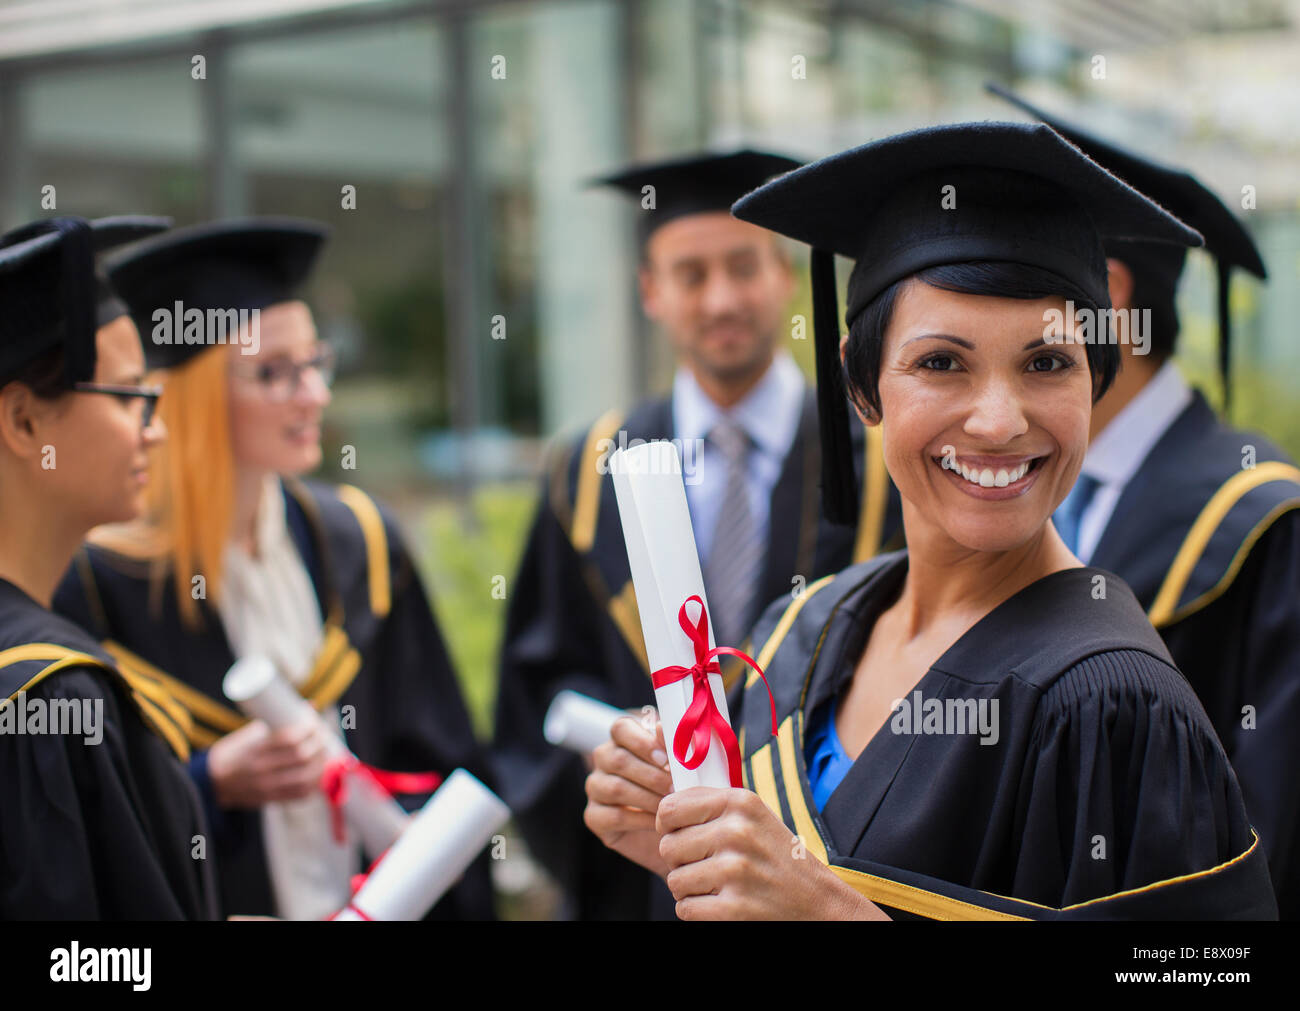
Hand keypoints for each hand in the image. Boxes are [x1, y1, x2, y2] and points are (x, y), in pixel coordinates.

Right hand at [207, 719, 332, 808]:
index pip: (289, 739)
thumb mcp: (252, 732)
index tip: (315, 723)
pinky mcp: (271, 798)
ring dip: (320, 764)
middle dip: (318, 745)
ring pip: (304, 777)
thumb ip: (279, 721)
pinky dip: (314, 784)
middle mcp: (261, 769)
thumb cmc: (237, 750)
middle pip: (300, 757)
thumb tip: (311, 704)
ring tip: (325, 753)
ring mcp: (267, 786)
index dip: (308, 730)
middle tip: (323, 736)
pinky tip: (319, 774)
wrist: (214, 780)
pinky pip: (299, 794)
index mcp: (255, 749)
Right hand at [583, 712, 672, 877]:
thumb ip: (670, 746)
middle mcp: (604, 759)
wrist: (677, 831)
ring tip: (670, 806)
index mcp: (623, 739)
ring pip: (615, 788)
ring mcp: (596, 787)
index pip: (620, 728)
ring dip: (648, 798)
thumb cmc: (677, 789)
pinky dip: (640, 821)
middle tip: (674, 787)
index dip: (642, 742)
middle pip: (617, 759)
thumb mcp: (678, 766)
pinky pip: (614, 816)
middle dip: (650, 775)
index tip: (665, 759)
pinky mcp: (595, 816)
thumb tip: (660, 727)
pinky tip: (659, 823)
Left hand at [657, 787, 886, 919]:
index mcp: (739, 802)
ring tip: (716, 884)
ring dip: (689, 888)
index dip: (666, 826)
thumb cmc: (778, 857)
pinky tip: (720, 902)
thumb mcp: (752, 815)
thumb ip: (711, 804)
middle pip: (667, 847)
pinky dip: (697, 910)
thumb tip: (664, 807)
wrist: (818, 901)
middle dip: (679, 861)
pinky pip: (685, 908)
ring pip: (674, 880)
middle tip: (704, 864)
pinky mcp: (734, 907)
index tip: (677, 834)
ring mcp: (735, 870)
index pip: (669, 809)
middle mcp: (737, 832)